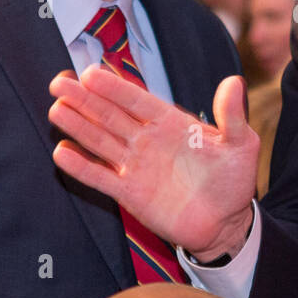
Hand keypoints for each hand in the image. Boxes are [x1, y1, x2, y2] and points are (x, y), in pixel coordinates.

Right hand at [48, 66, 258, 259]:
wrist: (226, 224)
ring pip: (101, 141)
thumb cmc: (234, 181)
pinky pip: (101, 177)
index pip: (137, 100)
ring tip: (57, 109)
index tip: (90, 73)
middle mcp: (148, 140)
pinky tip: (62, 153)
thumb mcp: (241, 146)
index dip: (114, 87)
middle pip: (110, 115)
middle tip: (58, 82)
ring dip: (78, 126)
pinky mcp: (129, 194)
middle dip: (85, 99)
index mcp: (171, 123)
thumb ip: (233, 116)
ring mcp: (136, 166)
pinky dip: (81, 167)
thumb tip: (234, 82)